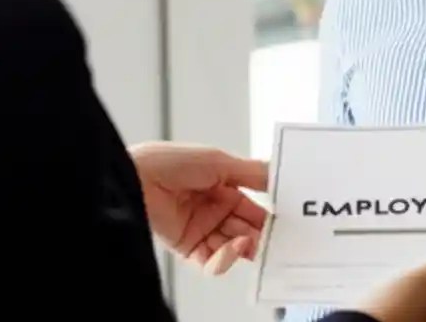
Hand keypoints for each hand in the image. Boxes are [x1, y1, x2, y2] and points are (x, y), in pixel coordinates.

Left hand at [126, 141, 268, 274]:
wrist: (138, 178)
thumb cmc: (171, 162)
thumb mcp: (220, 161)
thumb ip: (253, 172)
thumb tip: (280, 174)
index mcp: (223, 188)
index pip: (255, 208)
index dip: (270, 216)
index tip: (288, 222)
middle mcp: (214, 210)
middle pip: (247, 230)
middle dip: (262, 235)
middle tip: (277, 239)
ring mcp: (202, 231)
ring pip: (234, 248)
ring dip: (246, 247)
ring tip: (251, 241)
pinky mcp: (188, 249)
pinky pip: (213, 263)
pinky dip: (226, 259)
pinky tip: (232, 247)